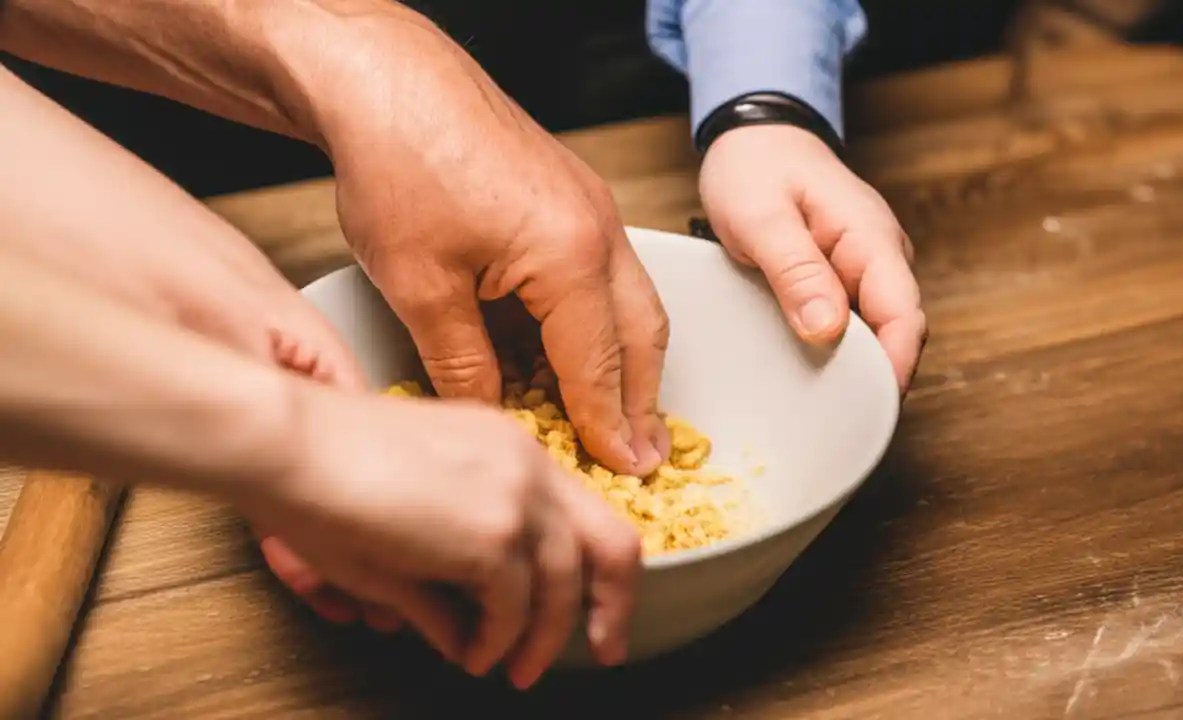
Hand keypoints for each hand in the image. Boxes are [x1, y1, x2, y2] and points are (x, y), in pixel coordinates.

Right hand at [238, 386, 641, 687]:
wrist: (286, 443)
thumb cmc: (322, 471)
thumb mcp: (405, 524)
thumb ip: (449, 578)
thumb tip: (467, 637)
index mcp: (509, 447)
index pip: (584, 512)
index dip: (597, 569)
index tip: (594, 613)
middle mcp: (527, 462)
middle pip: (614, 542)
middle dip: (614, 607)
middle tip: (603, 650)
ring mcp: (516, 494)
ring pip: (564, 584)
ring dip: (539, 639)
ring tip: (509, 669)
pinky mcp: (493, 533)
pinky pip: (515, 608)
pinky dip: (496, 642)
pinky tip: (470, 655)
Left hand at [300, 15, 670, 474]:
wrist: (383, 75)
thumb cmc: (397, 163)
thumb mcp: (420, 288)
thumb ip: (465, 365)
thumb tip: (492, 415)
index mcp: (570, 257)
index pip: (600, 367)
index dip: (609, 427)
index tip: (623, 470)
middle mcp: (599, 229)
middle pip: (643, 335)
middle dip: (644, 399)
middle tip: (643, 452)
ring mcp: (591, 205)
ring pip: (632, 300)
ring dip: (629, 359)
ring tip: (619, 409)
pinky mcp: (571, 192)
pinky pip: (606, 270)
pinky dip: (603, 319)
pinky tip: (575, 345)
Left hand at [698, 125, 925, 392]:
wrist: (754, 139)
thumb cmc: (755, 169)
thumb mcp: (762, 218)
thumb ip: (796, 272)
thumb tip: (829, 330)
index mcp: (870, 239)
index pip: (904, 316)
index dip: (895, 368)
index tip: (871, 409)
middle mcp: (880, 258)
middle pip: (896, 334)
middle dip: (874, 379)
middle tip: (834, 422)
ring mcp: (865, 270)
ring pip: (874, 334)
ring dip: (854, 368)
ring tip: (818, 408)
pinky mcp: (845, 280)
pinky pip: (852, 324)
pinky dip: (837, 351)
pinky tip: (809, 374)